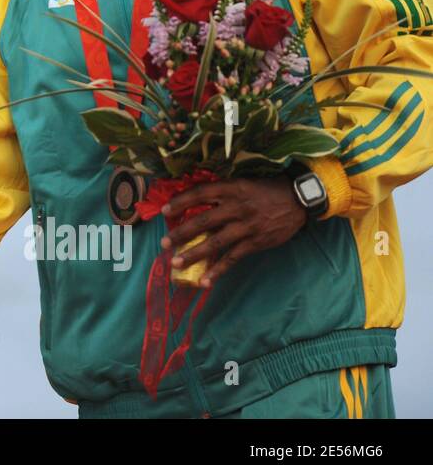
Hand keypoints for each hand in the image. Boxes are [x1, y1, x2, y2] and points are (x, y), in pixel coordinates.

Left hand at [161, 176, 306, 286]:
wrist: (300, 199)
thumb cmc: (267, 189)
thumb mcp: (243, 183)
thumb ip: (222, 194)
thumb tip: (195, 203)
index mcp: (232, 189)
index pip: (201, 194)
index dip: (181, 201)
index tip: (164, 211)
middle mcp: (237, 207)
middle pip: (204, 221)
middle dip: (181, 233)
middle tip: (163, 243)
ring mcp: (247, 227)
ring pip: (215, 242)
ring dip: (194, 254)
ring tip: (176, 263)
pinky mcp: (256, 242)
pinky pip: (233, 258)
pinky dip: (218, 270)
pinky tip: (204, 281)